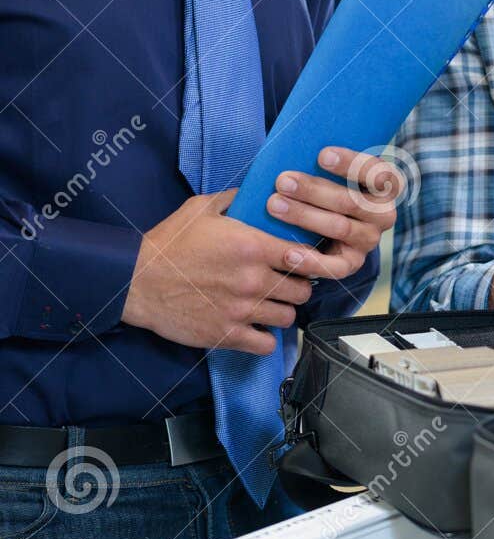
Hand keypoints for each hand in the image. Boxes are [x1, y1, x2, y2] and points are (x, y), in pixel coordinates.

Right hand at [123, 190, 325, 354]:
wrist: (137, 280)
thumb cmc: (169, 243)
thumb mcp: (201, 208)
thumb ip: (235, 199)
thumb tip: (259, 193)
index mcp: (252, 246)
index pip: (305, 257)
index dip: (312, 261)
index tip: (306, 261)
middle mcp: (252, 280)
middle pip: (302, 291)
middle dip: (298, 287)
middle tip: (286, 283)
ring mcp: (241, 310)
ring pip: (288, 318)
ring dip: (282, 311)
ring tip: (271, 304)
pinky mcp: (227, 335)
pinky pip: (266, 345)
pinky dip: (265, 338)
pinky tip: (256, 327)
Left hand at [266, 147, 402, 278]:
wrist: (330, 220)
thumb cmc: (329, 182)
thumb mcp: (336, 168)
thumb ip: (326, 158)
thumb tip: (295, 140)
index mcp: (387, 184)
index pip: (377, 172)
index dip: (351, 163)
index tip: (321, 155)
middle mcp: (384, 213)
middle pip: (351, 201)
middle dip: (314, 190)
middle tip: (283, 181)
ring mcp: (370, 239)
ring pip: (340, 228)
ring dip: (305, 216)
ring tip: (275, 205)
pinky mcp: (354, 263)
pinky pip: (336, 267)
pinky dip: (311, 261)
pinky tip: (289, 253)